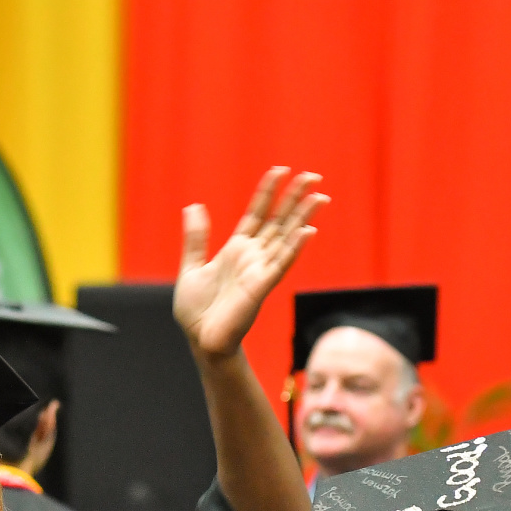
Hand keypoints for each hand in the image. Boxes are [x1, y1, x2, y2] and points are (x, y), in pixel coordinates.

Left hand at [173, 167, 326, 358]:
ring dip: (303, 218)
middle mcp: (252, 257)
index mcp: (236, 250)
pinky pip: (280, 264)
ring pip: (286, 238)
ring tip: (319, 197)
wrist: (200, 340)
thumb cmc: (196, 312)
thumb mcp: (191, 268)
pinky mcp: (261, 287)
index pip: (257, 214)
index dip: (268, 192)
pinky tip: (307, 231)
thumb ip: (196, 238)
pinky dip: (294, 248)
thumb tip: (194, 205)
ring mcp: (259, 271)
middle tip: (313, 176)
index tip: (280, 170)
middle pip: (279, 221)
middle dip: (295, 198)